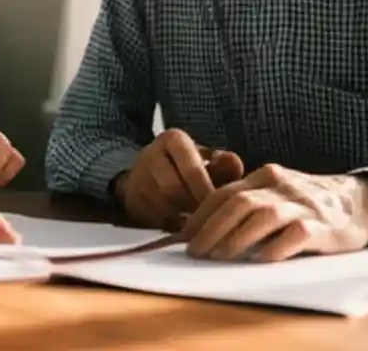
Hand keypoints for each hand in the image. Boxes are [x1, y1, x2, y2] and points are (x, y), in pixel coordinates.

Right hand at [114, 129, 244, 230]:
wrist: (149, 172)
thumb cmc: (188, 166)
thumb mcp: (208, 159)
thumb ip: (225, 164)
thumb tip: (236, 166)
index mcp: (173, 139)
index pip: (191, 169)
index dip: (207, 190)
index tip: (221, 206)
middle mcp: (150, 154)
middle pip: (173, 189)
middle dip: (193, 206)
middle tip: (210, 219)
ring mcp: (137, 177)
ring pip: (161, 205)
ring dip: (182, 218)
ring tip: (200, 224)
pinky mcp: (131, 198)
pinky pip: (152, 217)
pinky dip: (170, 225)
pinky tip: (183, 227)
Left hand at [181, 164, 367, 261]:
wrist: (359, 202)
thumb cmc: (307, 204)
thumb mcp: (276, 192)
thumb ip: (248, 203)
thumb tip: (204, 230)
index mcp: (266, 176)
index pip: (225, 193)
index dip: (201, 215)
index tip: (182, 236)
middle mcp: (282, 186)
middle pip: (239, 203)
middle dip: (212, 228)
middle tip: (195, 252)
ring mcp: (303, 205)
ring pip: (264, 216)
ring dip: (237, 238)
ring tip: (220, 257)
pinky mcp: (323, 226)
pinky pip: (296, 234)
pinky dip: (275, 247)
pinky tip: (260, 259)